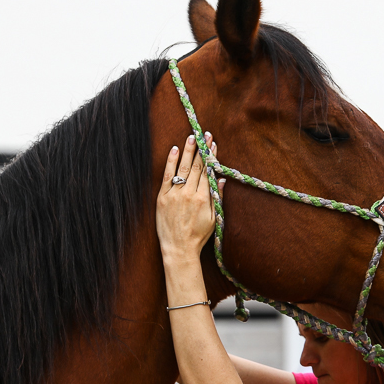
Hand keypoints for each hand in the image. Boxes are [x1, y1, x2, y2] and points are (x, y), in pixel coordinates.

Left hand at [156, 133, 222, 262]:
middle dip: (202, 149)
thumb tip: (220, 179)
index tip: (213, 144)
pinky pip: (167, 176)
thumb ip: (217, 197)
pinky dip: (171, 162)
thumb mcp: (213, 219)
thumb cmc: (198, 236)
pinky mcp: (162, 197)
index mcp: (203, 199)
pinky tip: (175, 150)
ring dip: (188, 151)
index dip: (211, 157)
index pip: (208, 172)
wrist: (178, 248)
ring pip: (183, 168)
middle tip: (205, 134)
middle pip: (197, 167)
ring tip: (192, 137)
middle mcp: (189, 194)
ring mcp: (174, 194)